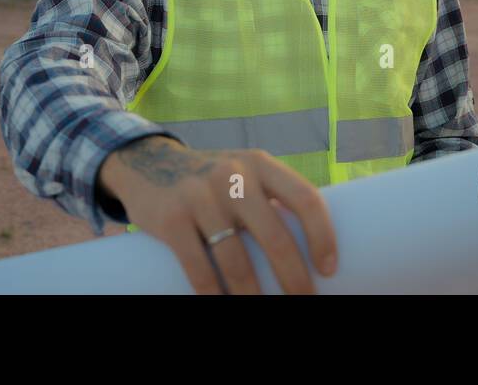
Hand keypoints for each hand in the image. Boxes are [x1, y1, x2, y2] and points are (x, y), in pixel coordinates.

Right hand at [97, 136, 337, 293]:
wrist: (147, 164)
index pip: (305, 199)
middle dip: (294, 280)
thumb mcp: (244, 174)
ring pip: (236, 261)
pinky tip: (223, 308)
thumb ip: (271, 201)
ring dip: (253, 299)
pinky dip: (214, 298)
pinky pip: (199, 270)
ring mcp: (199, 196)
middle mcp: (233, 175)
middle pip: (275, 237)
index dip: (323, 236)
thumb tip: (312, 250)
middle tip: (304, 302)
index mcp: (260, 164)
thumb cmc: (212, 182)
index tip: (329, 271)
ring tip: (263, 314)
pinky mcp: (170, 219)